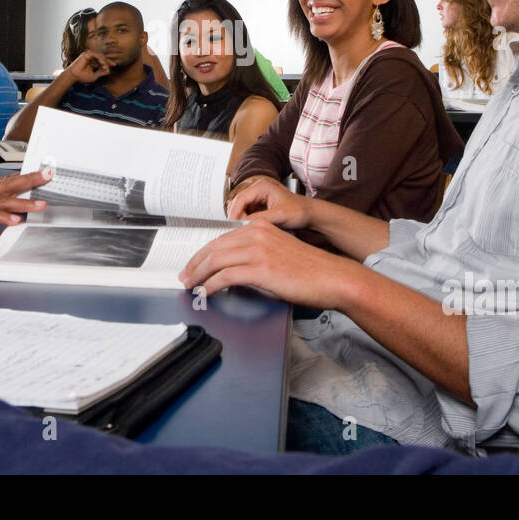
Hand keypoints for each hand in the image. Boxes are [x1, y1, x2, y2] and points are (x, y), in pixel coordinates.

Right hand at [0, 169, 50, 248]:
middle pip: (9, 184)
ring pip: (3, 201)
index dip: (28, 176)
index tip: (45, 172)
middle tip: (48, 176)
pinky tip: (14, 220)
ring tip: (40, 205)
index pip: (9, 181)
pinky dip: (2, 217)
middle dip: (31, 180)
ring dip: (23, 202)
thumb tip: (10, 205)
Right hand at [64, 50, 110, 83]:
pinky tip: (102, 63)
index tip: (114, 66)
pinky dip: (100, 58)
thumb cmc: (82, 77)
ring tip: (105, 66)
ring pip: (100, 56)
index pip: (102, 62)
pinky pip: (96, 55)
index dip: (108, 63)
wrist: (73, 76)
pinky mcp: (86, 54)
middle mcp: (91, 58)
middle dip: (108, 61)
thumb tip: (109, 71)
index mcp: (93, 63)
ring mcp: (89, 56)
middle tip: (113, 65)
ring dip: (104, 61)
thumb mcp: (94, 76)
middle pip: (102, 58)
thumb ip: (101, 73)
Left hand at [180, 223, 354, 308]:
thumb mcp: (279, 251)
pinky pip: (226, 276)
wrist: (332, 277)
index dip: (204, 252)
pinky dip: (211, 285)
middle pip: (214, 247)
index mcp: (261, 227)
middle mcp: (257, 234)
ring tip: (191, 285)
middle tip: (185, 276)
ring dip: (199, 275)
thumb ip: (257, 254)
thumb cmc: (310, 269)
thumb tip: (235, 267)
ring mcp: (258, 250)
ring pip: (216, 260)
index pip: (222, 238)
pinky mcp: (261, 269)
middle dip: (195, 263)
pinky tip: (206, 292)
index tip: (194, 264)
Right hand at [226, 176, 312, 226]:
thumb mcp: (280, 215)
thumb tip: (244, 225)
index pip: (240, 198)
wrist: (310, 214)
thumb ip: (261, 219)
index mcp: (262, 186)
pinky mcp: (259, 207)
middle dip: (237, 218)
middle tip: (239, 232)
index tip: (233, 226)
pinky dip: (247, 223)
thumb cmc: (299, 211)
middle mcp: (258, 190)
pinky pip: (247, 215)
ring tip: (246, 232)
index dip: (234, 213)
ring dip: (241, 221)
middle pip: (238, 204)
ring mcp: (258, 198)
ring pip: (241, 210)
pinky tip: (251, 231)